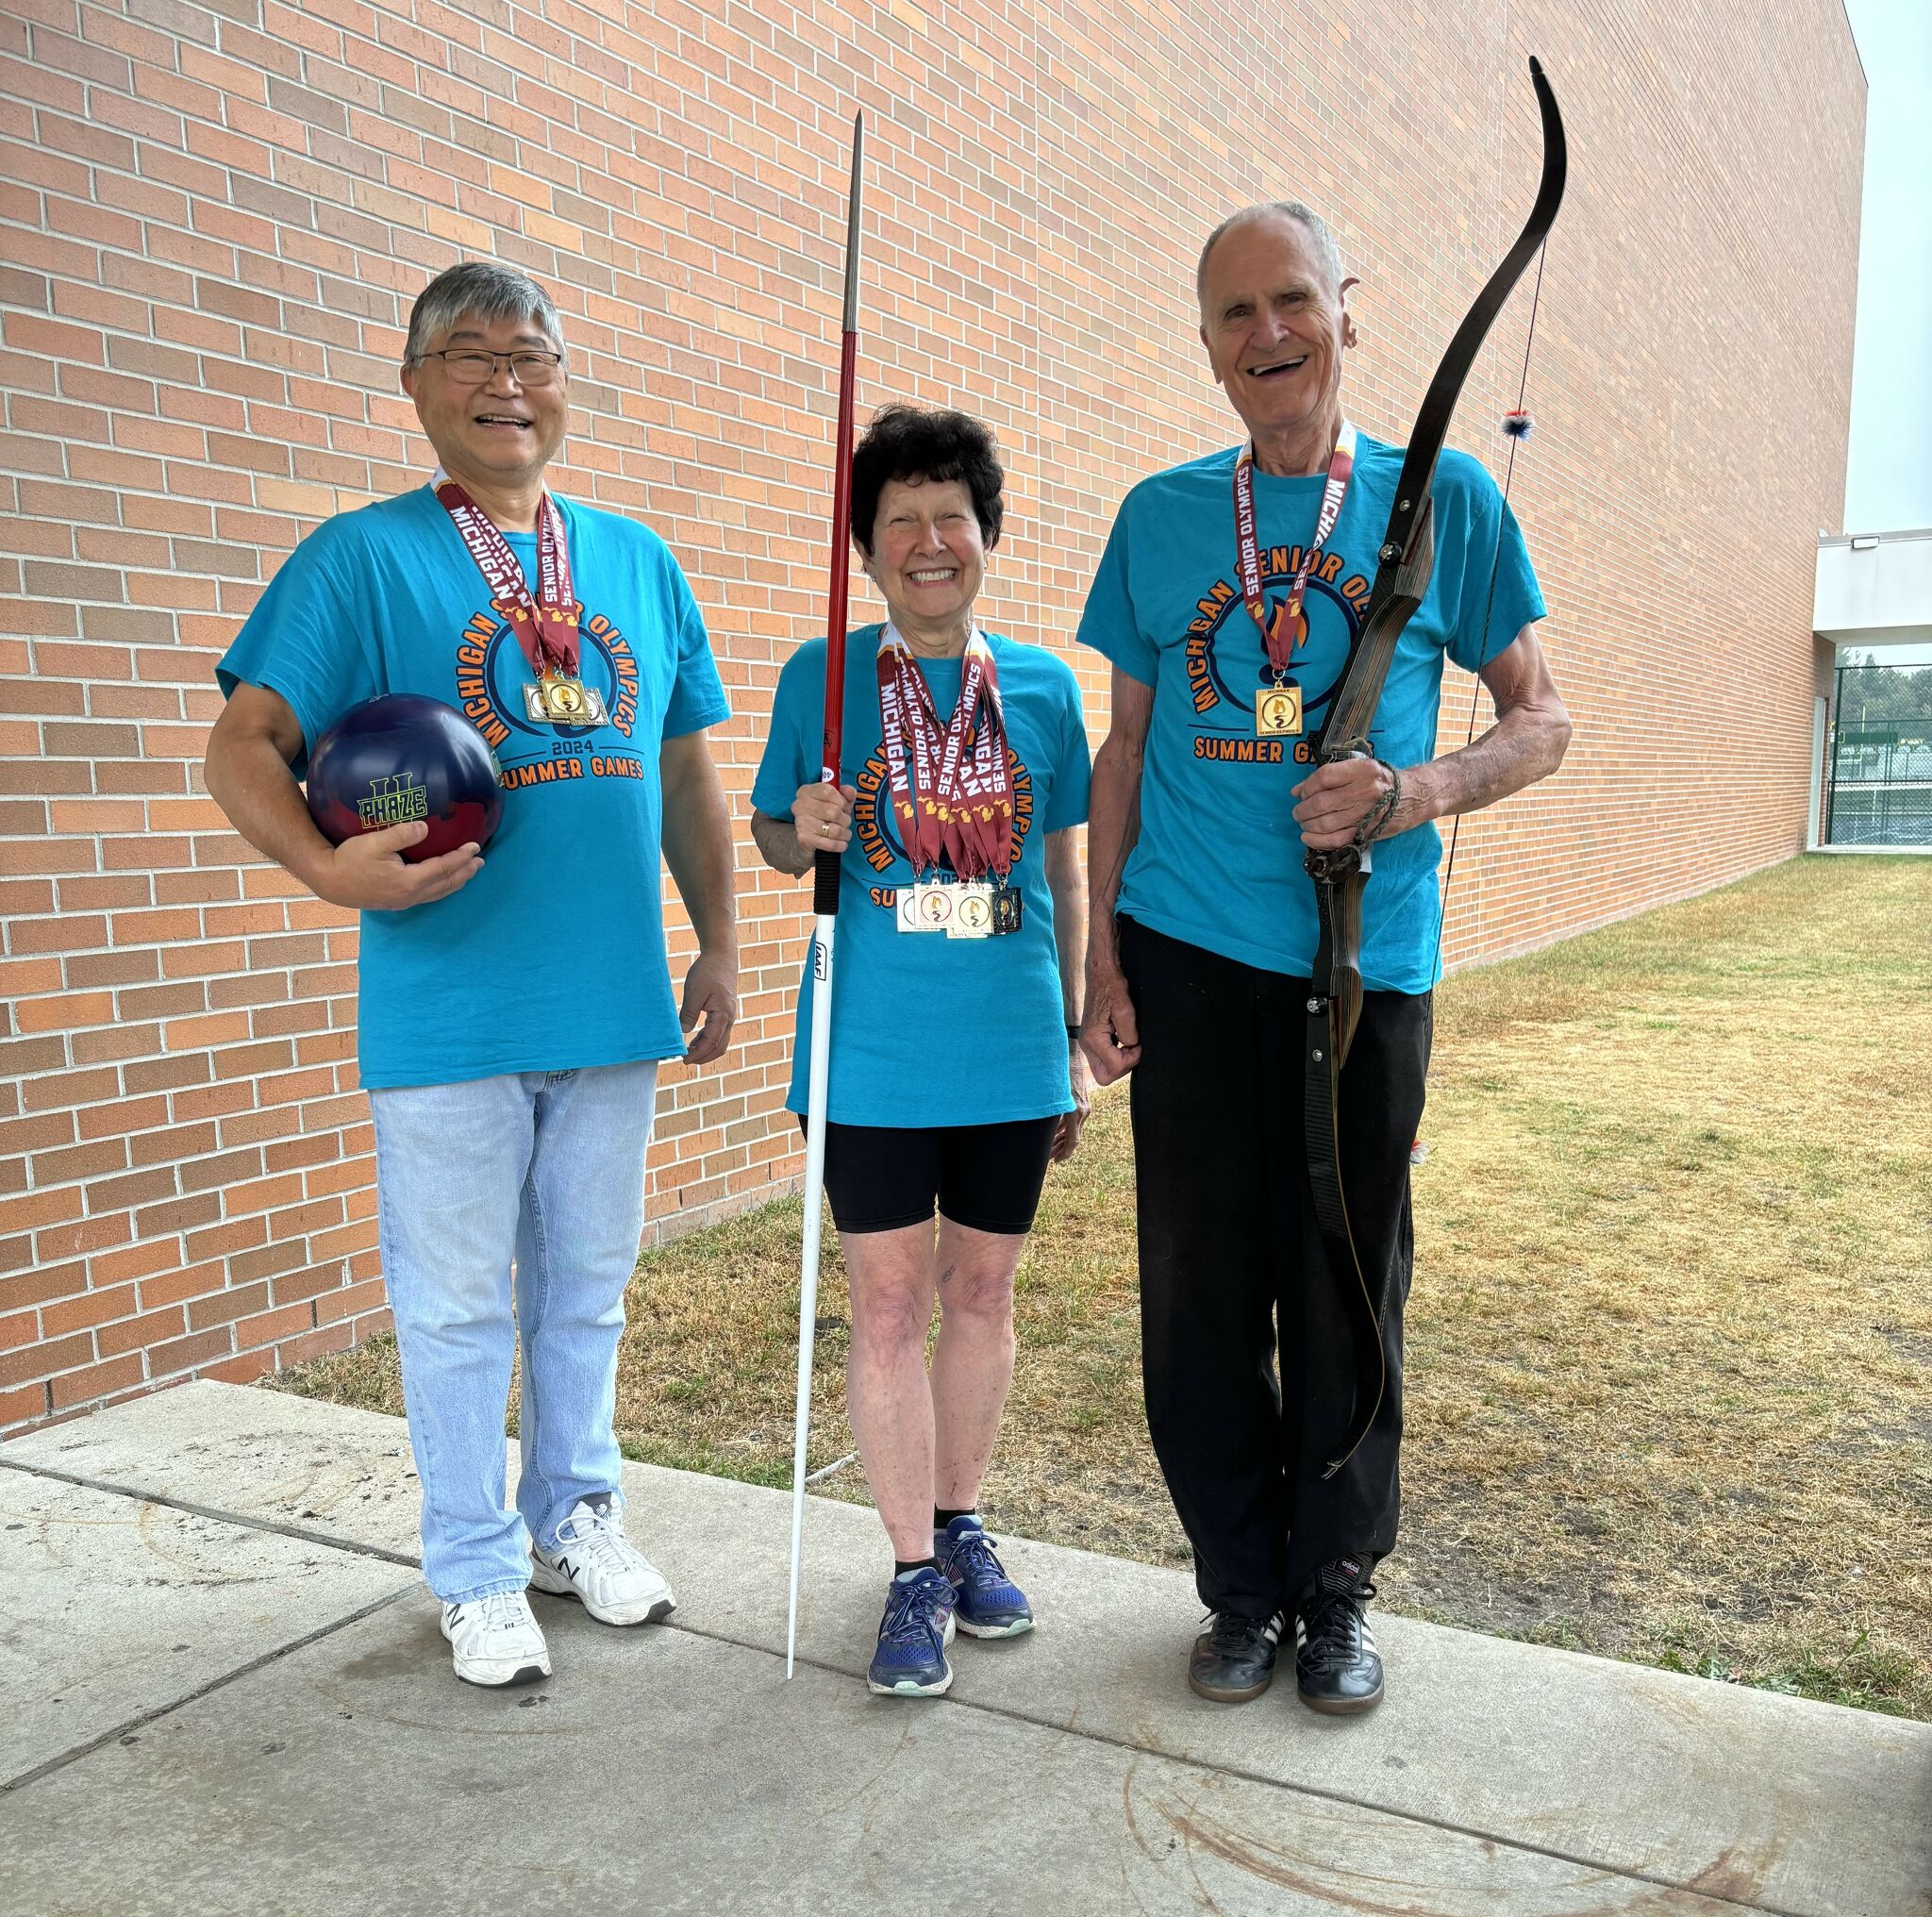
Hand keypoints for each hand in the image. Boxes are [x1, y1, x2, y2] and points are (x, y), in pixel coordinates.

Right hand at [314, 821, 482, 910]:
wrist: (329, 881)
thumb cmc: (349, 859)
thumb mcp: (374, 842)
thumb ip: (401, 834)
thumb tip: (425, 827)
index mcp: (409, 881)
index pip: (443, 868)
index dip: (461, 857)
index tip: (475, 847)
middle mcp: (411, 895)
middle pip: (446, 884)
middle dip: (465, 872)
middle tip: (480, 861)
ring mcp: (404, 901)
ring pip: (438, 893)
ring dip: (456, 882)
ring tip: (469, 872)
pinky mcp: (397, 902)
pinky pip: (428, 896)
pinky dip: (442, 887)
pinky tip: (443, 881)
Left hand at [679, 946, 738, 1064]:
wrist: (721, 956)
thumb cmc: (708, 971)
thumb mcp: (694, 992)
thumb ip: (689, 1014)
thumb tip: (682, 1033)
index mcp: (723, 1015)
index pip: (711, 1043)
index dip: (697, 1054)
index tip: (684, 1059)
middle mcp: (729, 1018)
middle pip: (719, 1047)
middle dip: (703, 1057)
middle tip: (686, 1061)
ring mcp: (728, 1016)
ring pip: (720, 1041)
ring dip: (705, 1049)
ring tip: (688, 1052)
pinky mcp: (725, 1012)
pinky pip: (718, 1032)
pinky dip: (707, 1040)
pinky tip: (695, 1039)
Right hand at [793, 781, 856, 855]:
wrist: (807, 838)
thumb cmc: (824, 815)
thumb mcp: (837, 800)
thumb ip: (846, 793)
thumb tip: (850, 792)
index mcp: (807, 791)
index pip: (828, 792)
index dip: (842, 801)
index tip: (846, 808)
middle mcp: (800, 805)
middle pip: (833, 812)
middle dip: (846, 819)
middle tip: (846, 822)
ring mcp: (801, 822)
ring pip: (834, 830)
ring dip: (845, 833)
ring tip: (845, 834)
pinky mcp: (804, 839)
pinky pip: (830, 844)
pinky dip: (841, 845)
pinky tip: (842, 843)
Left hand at [1050, 1041, 1091, 1162]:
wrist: (1069, 1054)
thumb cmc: (1057, 1073)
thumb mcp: (1051, 1097)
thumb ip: (1049, 1116)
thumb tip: (1041, 1133)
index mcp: (1076, 1112)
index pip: (1073, 1141)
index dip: (1064, 1153)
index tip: (1055, 1161)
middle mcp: (1083, 1111)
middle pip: (1073, 1137)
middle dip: (1060, 1149)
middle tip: (1048, 1158)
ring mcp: (1083, 1106)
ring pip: (1073, 1129)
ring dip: (1062, 1139)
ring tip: (1050, 1148)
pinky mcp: (1080, 1101)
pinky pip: (1073, 1120)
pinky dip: (1064, 1128)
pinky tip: (1054, 1133)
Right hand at [1079, 961, 1140, 1084]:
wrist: (1101, 974)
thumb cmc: (1111, 987)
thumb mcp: (1125, 1010)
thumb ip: (1129, 1034)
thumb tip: (1132, 1047)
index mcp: (1093, 1038)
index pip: (1115, 1067)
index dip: (1132, 1059)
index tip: (1139, 1045)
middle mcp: (1086, 1044)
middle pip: (1104, 1077)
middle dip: (1122, 1067)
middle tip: (1132, 1050)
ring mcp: (1087, 1043)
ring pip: (1104, 1069)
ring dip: (1119, 1061)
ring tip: (1129, 1041)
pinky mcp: (1091, 1039)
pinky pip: (1104, 1058)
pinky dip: (1115, 1054)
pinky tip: (1122, 1038)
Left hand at [1291, 757, 1400, 850]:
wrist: (1414, 797)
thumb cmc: (1381, 781)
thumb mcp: (1360, 768)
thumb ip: (1330, 776)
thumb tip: (1298, 790)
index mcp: (1362, 770)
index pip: (1324, 777)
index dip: (1307, 787)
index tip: (1300, 793)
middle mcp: (1364, 791)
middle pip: (1322, 802)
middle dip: (1303, 809)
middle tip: (1298, 812)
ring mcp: (1366, 814)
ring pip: (1326, 822)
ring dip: (1308, 824)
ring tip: (1303, 822)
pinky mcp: (1367, 832)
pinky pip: (1336, 840)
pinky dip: (1317, 840)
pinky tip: (1308, 837)